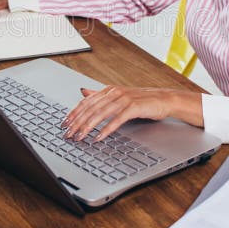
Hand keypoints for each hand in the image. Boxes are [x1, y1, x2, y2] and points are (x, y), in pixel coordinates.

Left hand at [62, 86, 202, 141]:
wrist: (164, 99)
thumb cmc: (141, 101)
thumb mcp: (118, 96)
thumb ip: (100, 95)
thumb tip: (83, 92)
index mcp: (108, 90)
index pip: (86, 102)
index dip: (73, 113)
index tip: (64, 124)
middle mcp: (114, 92)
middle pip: (91, 108)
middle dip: (77, 122)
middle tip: (68, 134)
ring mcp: (124, 99)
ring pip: (101, 114)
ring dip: (88, 127)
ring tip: (80, 137)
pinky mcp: (133, 108)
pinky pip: (116, 120)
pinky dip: (106, 129)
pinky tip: (98, 137)